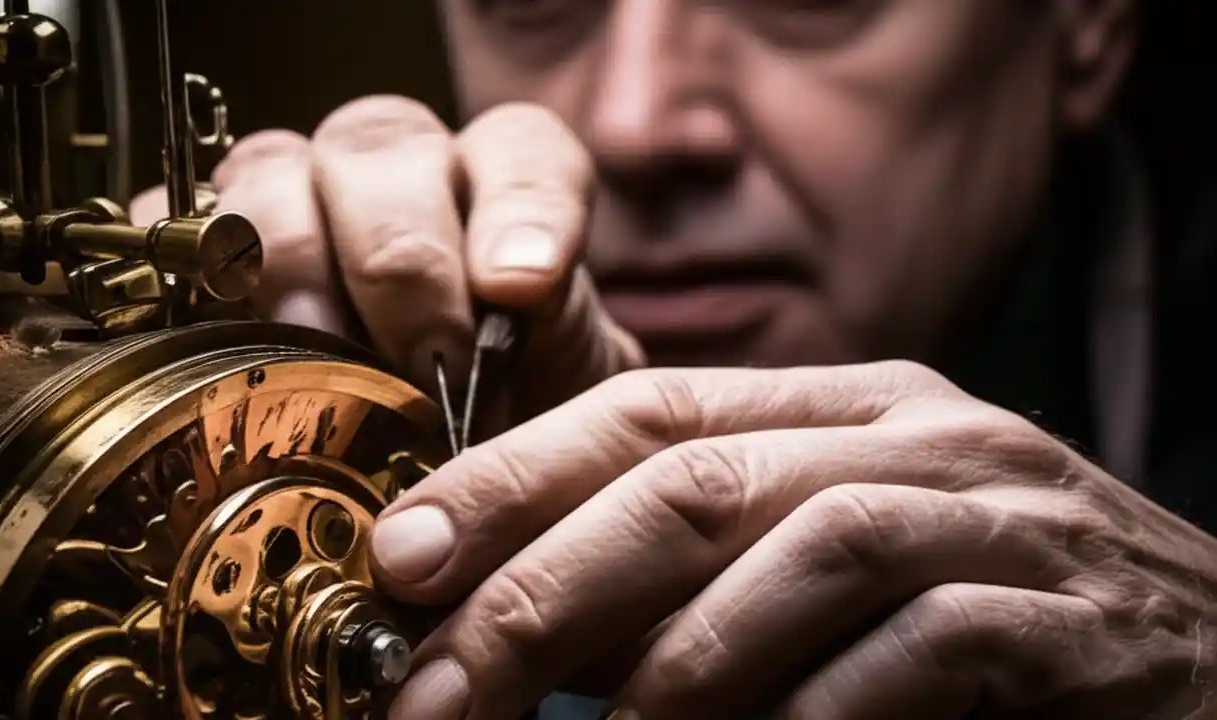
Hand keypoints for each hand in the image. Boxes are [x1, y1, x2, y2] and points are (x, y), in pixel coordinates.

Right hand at [131, 97, 642, 428]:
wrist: (427, 448)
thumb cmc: (496, 415)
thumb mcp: (551, 395)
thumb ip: (550, 364)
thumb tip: (503, 384)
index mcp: (497, 190)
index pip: (520, 152)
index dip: (521, 207)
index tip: (520, 288)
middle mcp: (392, 175)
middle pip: (381, 151)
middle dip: (402, 259)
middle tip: (418, 362)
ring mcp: (289, 196)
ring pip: (274, 171)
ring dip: (294, 267)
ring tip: (310, 361)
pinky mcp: (199, 243)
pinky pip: (171, 223)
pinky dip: (186, 278)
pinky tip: (209, 346)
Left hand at [368, 360, 1216, 718]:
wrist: (1199, 657)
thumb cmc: (979, 623)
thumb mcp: (820, 571)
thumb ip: (699, 577)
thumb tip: (524, 628)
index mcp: (844, 405)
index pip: (649, 410)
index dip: (512, 476)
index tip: (400, 558)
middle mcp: (917, 434)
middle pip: (697, 478)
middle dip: (546, 582)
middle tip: (437, 686)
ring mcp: (999, 515)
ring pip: (797, 549)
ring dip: (667, 667)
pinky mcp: (1071, 619)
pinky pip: (915, 650)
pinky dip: (808, 714)